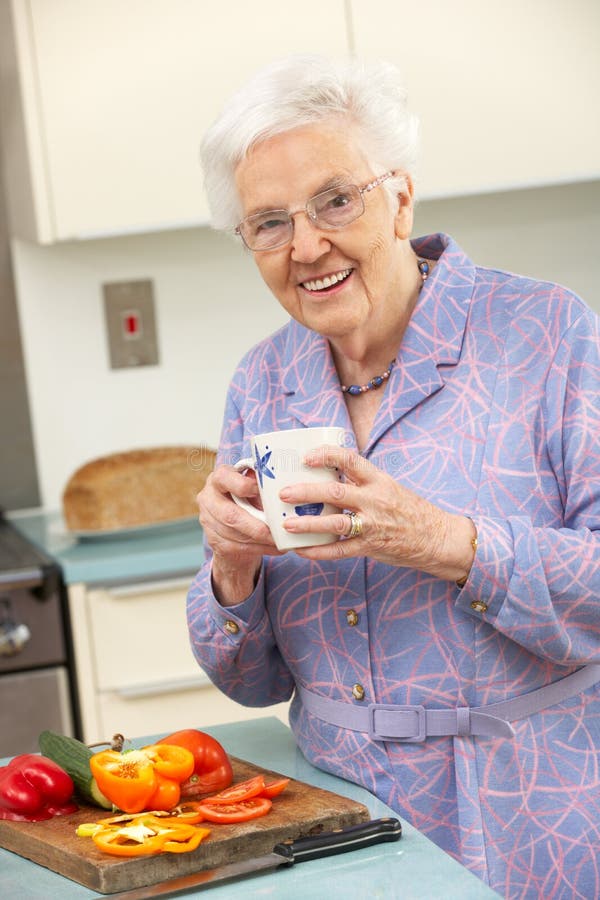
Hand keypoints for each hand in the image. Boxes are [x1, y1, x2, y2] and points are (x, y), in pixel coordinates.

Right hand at [197, 464, 282, 603]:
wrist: (232, 526)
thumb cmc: (247, 500)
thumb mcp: (254, 489)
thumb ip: (262, 487)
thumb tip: (286, 489)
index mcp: (218, 479)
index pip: (224, 478)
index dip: (244, 486)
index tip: (266, 492)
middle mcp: (208, 499)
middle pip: (230, 515)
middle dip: (256, 526)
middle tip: (278, 530)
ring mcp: (208, 521)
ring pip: (235, 534)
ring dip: (261, 540)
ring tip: (282, 540)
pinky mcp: (214, 540)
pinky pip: (238, 547)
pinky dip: (261, 548)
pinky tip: (277, 547)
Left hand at [279, 445, 474, 581]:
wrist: (437, 537)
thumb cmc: (408, 509)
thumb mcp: (388, 486)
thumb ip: (360, 481)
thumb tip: (325, 472)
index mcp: (378, 480)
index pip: (350, 460)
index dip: (326, 455)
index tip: (306, 457)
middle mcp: (375, 500)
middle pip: (335, 493)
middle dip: (306, 492)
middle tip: (284, 493)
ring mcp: (372, 525)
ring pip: (335, 523)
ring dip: (308, 524)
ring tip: (286, 524)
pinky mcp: (370, 547)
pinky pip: (340, 550)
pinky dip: (319, 551)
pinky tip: (301, 550)